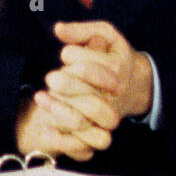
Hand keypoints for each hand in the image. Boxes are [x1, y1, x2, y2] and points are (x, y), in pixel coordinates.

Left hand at [14, 21, 153, 160]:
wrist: (134, 85)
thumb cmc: (113, 56)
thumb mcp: (105, 35)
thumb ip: (82, 30)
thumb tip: (58, 29)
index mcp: (117, 70)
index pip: (95, 67)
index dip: (76, 58)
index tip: (64, 53)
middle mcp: (113, 98)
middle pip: (90, 98)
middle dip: (67, 87)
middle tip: (50, 78)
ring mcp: (107, 119)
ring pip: (81, 122)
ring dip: (58, 111)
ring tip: (41, 97)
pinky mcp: (97, 137)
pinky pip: (81, 146)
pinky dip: (60, 139)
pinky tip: (46, 125)